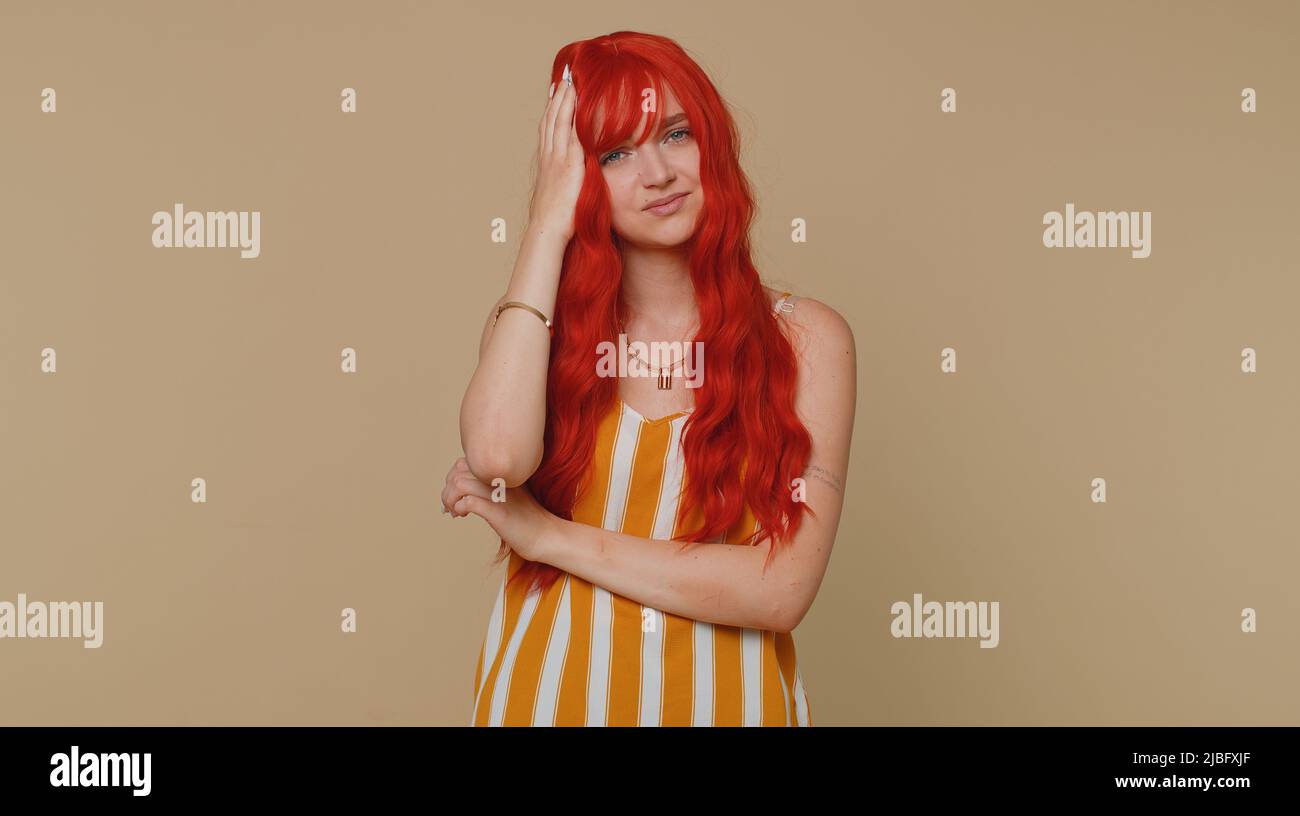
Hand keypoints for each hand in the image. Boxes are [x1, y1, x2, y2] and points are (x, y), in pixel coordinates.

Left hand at [440, 457, 559, 561]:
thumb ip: (490, 485)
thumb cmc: (526, 518)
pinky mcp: (498, 511)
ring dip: (450, 499)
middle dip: (448, 489)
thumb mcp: (508, 493)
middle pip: (459, 471)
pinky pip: (469, 502)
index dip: (453, 477)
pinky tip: (463, 515)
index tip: (454, 494)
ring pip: (460, 484)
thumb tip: (462, 488)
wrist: (546, 535)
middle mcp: (500, 478)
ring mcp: (499, 494)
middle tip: (450, 506)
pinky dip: (459, 508)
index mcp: (502, 471)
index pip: (465, 462)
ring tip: (455, 512)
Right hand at [527, 71, 584, 243]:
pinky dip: (572, 113)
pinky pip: (570, 130)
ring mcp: (558, 157)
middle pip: (552, 118)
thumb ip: (567, 181)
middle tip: (563, 76)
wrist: (548, 228)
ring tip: (570, 79)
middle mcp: (550, 155)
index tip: (556, 91)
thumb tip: (572, 178)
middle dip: (558, 96)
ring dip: (564, 98)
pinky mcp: (568, 161)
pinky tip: (578, 99)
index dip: (553, 108)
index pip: (549, 128)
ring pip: (559, 120)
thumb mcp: (560, 194)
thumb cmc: (557, 219)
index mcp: (548, 162)